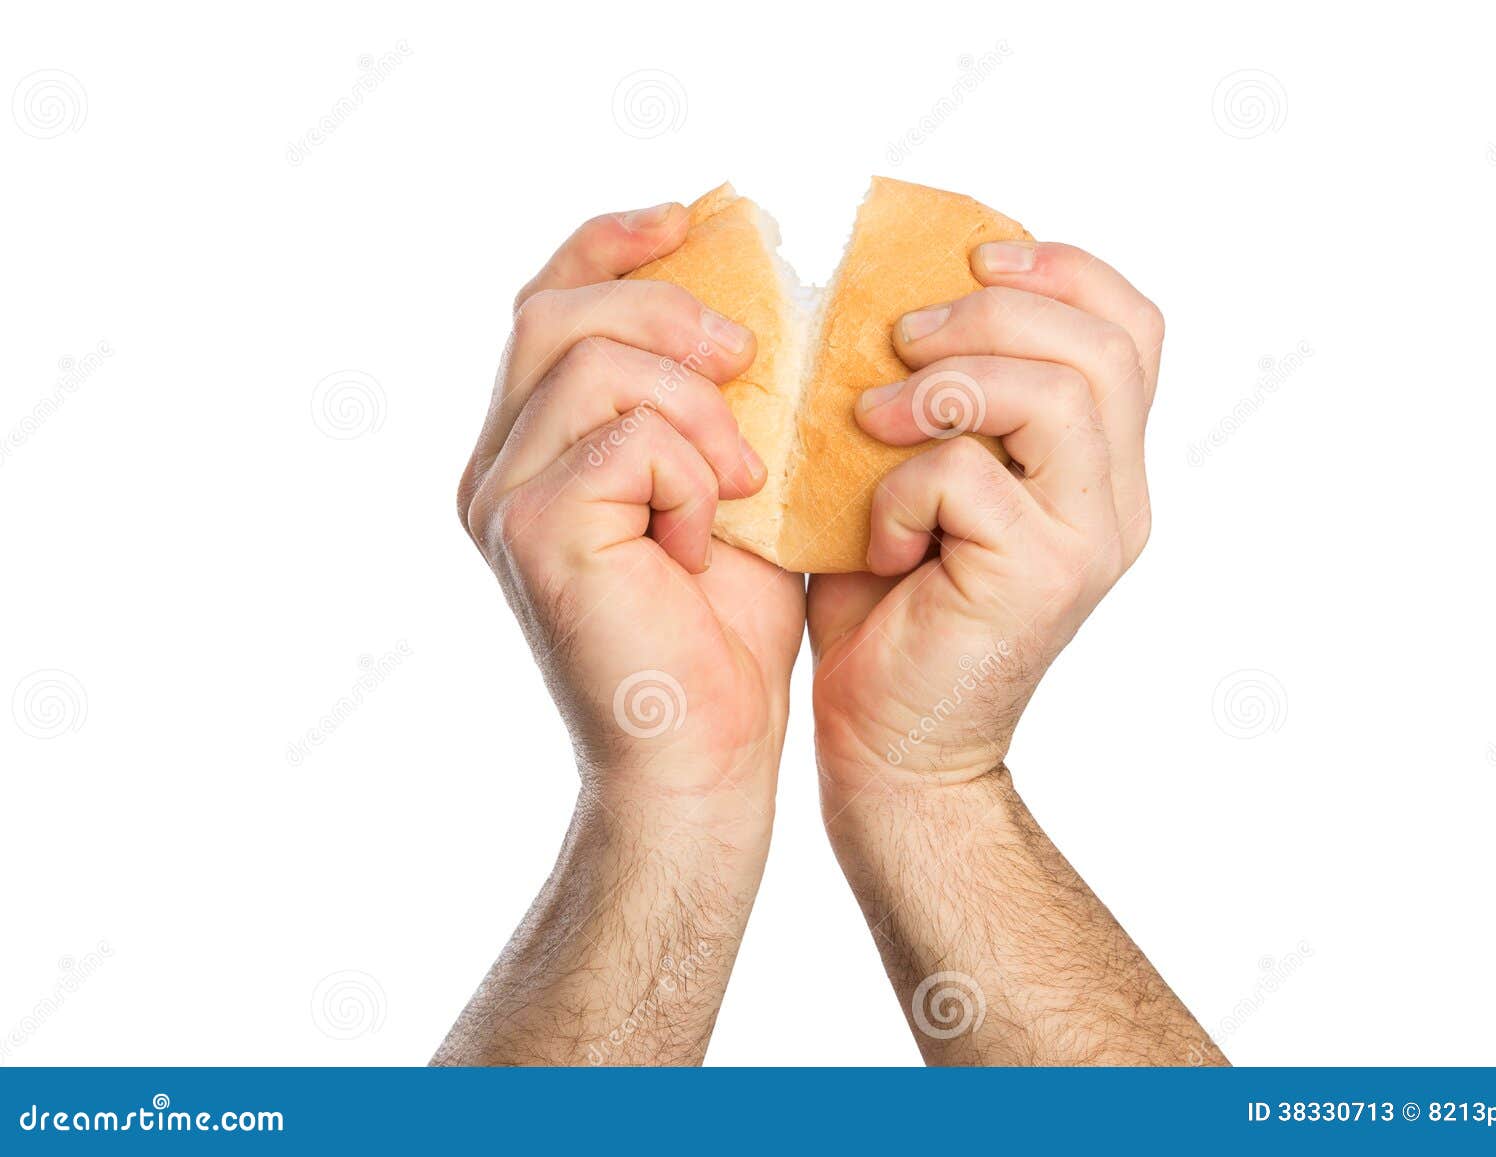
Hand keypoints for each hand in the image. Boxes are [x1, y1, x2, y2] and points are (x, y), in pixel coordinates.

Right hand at [457, 202, 804, 820]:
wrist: (704, 754)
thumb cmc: (721, 633)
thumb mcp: (723, 484)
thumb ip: (708, 400)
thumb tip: (749, 297)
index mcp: (531, 447)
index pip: (548, 301)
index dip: (613, 243)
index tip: (692, 218)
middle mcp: (495, 466)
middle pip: (556, 310)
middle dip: (668, 308)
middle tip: (749, 357)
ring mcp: (501, 498)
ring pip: (594, 364)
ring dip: (699, 409)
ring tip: (742, 483)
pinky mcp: (532, 531)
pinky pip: (625, 437)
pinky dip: (691, 475)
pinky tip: (707, 541)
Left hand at [808, 241, 1163, 796]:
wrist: (888, 748)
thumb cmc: (888, 612)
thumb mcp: (913, 480)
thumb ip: (937, 401)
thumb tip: (890, 298)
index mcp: (1099, 467)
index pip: (1132, 329)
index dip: (1061, 270)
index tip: (972, 257)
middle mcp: (1116, 500)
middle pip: (1105, 343)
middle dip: (990, 313)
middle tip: (901, 339)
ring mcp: (1090, 540)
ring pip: (1061, 391)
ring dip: (947, 384)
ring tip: (872, 419)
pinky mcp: (1044, 578)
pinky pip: (971, 476)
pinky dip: (899, 488)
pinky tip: (874, 540)